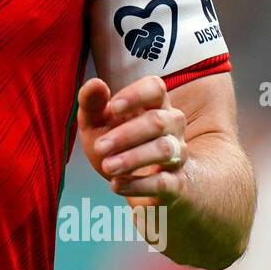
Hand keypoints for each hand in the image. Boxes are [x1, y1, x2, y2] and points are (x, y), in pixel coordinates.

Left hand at [77, 75, 187, 207]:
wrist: (135, 183)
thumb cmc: (116, 143)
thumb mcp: (96, 123)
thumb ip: (92, 103)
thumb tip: (95, 84)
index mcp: (154, 104)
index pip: (155, 88)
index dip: (136, 95)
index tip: (112, 108)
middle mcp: (172, 125)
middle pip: (158, 122)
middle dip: (126, 135)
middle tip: (100, 147)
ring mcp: (178, 154)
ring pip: (165, 150)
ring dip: (133, 159)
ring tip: (108, 166)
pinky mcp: (177, 183)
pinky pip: (164, 182)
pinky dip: (139, 185)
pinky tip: (116, 185)